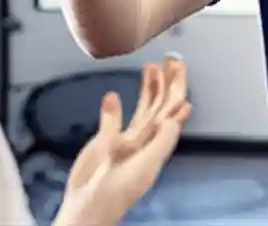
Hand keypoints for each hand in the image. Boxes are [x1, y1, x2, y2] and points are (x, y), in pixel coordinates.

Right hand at [55, 58, 192, 225]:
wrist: (87, 207)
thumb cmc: (116, 194)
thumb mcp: (144, 167)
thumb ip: (160, 141)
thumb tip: (177, 115)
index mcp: (157, 144)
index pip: (173, 110)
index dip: (178, 89)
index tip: (180, 68)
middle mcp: (146, 139)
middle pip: (161, 105)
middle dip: (167, 82)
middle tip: (170, 59)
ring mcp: (127, 141)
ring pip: (143, 109)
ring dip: (149, 88)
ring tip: (150, 67)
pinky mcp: (107, 143)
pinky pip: (115, 120)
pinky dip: (115, 107)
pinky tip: (113, 95)